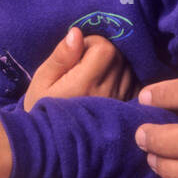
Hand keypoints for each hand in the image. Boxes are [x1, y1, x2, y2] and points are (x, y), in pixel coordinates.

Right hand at [23, 26, 137, 111]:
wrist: (53, 144)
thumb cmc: (42, 108)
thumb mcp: (42, 81)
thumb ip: (61, 56)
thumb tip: (77, 33)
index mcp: (84, 86)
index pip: (105, 48)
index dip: (92, 43)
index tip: (78, 54)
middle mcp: (107, 95)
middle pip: (119, 55)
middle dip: (103, 52)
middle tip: (84, 66)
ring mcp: (120, 104)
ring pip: (128, 67)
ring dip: (114, 66)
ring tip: (94, 78)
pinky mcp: (127, 112)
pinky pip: (135, 82)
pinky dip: (123, 79)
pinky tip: (106, 87)